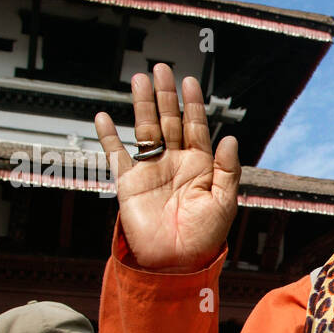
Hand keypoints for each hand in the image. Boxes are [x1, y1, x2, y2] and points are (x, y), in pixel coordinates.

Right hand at [94, 63, 239, 271]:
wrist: (175, 263)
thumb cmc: (203, 238)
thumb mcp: (224, 202)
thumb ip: (227, 170)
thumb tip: (230, 138)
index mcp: (200, 167)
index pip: (197, 127)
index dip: (193, 104)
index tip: (190, 82)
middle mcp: (175, 163)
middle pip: (170, 121)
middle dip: (166, 96)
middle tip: (163, 69)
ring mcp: (151, 170)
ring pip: (145, 129)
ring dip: (142, 105)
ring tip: (140, 79)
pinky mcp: (129, 182)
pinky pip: (116, 154)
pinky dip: (108, 136)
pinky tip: (103, 117)